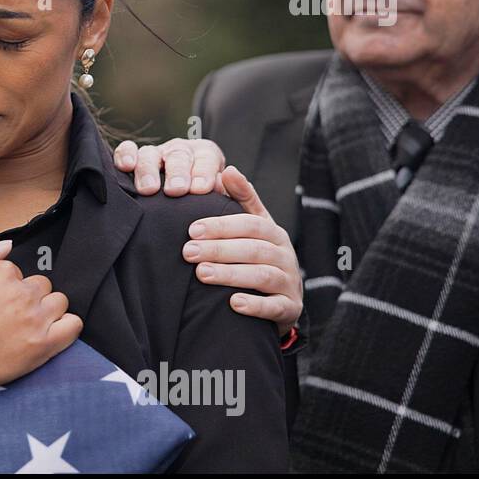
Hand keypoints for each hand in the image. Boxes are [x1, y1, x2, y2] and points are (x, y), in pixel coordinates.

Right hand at [0, 240, 81, 414]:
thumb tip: (8, 245)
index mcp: (2, 273)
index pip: (20, 272)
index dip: (8, 287)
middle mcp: (22, 293)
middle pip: (42, 285)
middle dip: (29, 297)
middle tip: (10, 315)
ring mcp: (34, 320)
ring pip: (59, 302)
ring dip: (47, 310)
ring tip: (26, 325)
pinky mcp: (42, 346)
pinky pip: (73, 325)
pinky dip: (67, 326)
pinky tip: (51, 332)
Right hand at [114, 138, 226, 195]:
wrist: (183, 212)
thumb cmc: (207, 206)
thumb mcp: (227, 198)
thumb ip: (233, 192)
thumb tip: (226, 183)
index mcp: (205, 155)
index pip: (205, 158)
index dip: (203, 172)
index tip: (201, 190)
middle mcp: (179, 151)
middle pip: (177, 156)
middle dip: (177, 173)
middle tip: (177, 190)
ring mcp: (154, 155)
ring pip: (150, 154)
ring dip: (149, 170)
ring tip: (149, 190)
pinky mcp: (133, 159)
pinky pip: (126, 151)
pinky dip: (125, 155)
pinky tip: (125, 167)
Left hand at [181, 166, 302, 335]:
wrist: (282, 300)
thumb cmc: (258, 256)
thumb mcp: (253, 227)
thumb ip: (241, 199)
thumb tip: (227, 170)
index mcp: (274, 233)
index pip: (250, 224)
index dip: (222, 225)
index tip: (192, 229)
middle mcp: (285, 255)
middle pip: (253, 249)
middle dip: (218, 249)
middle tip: (187, 251)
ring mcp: (289, 282)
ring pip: (262, 276)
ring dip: (231, 274)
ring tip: (202, 273)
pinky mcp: (290, 309)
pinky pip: (274, 307)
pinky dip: (254, 305)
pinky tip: (233, 303)